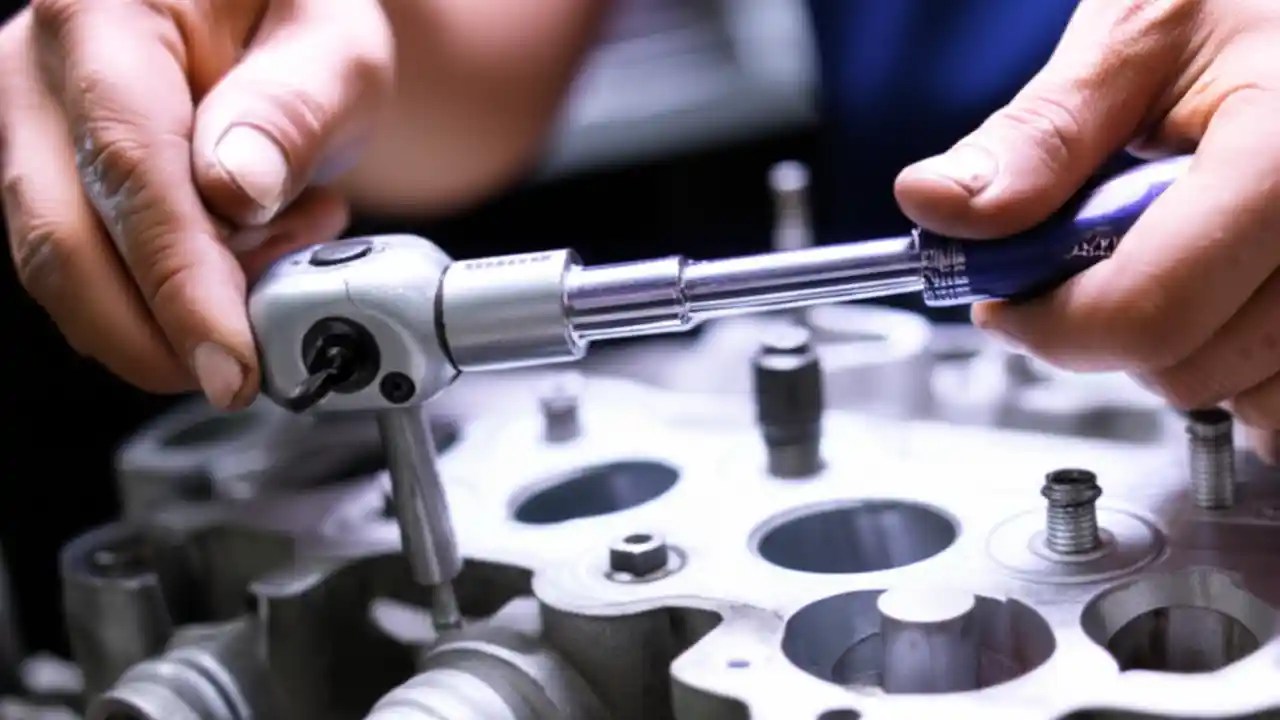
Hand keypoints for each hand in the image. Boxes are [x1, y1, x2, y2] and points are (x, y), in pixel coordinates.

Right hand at [1, 0, 393, 408]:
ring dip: (172, 313)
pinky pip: (90, 266)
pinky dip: (165, 296)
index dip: (179, 282)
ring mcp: (29, 126)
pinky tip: (242, 257)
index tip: (229, 361)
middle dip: (160, 335)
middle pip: (65, 242)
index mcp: (102, 14)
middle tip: (249, 368)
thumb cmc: (299, 14)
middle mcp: (39, 70)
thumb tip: (237, 192)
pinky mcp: (47, 175)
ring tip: (276, 256)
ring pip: (68, 269)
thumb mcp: (334, 43)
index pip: (130, 170)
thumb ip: (292, 111)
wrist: (268, 15)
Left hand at [894, 0, 1279, 460]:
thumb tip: (939, 204)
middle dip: (1108, 329)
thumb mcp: (1132, 39)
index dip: (1047, 322)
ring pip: (1241, 398)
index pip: (1145, 312)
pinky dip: (1234, 364)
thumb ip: (1039, 136)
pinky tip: (1220, 295)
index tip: (1005, 299)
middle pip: (1187, 368)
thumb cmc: (1245, 11)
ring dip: (1178, 351)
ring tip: (1175, 258)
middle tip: (1092, 259)